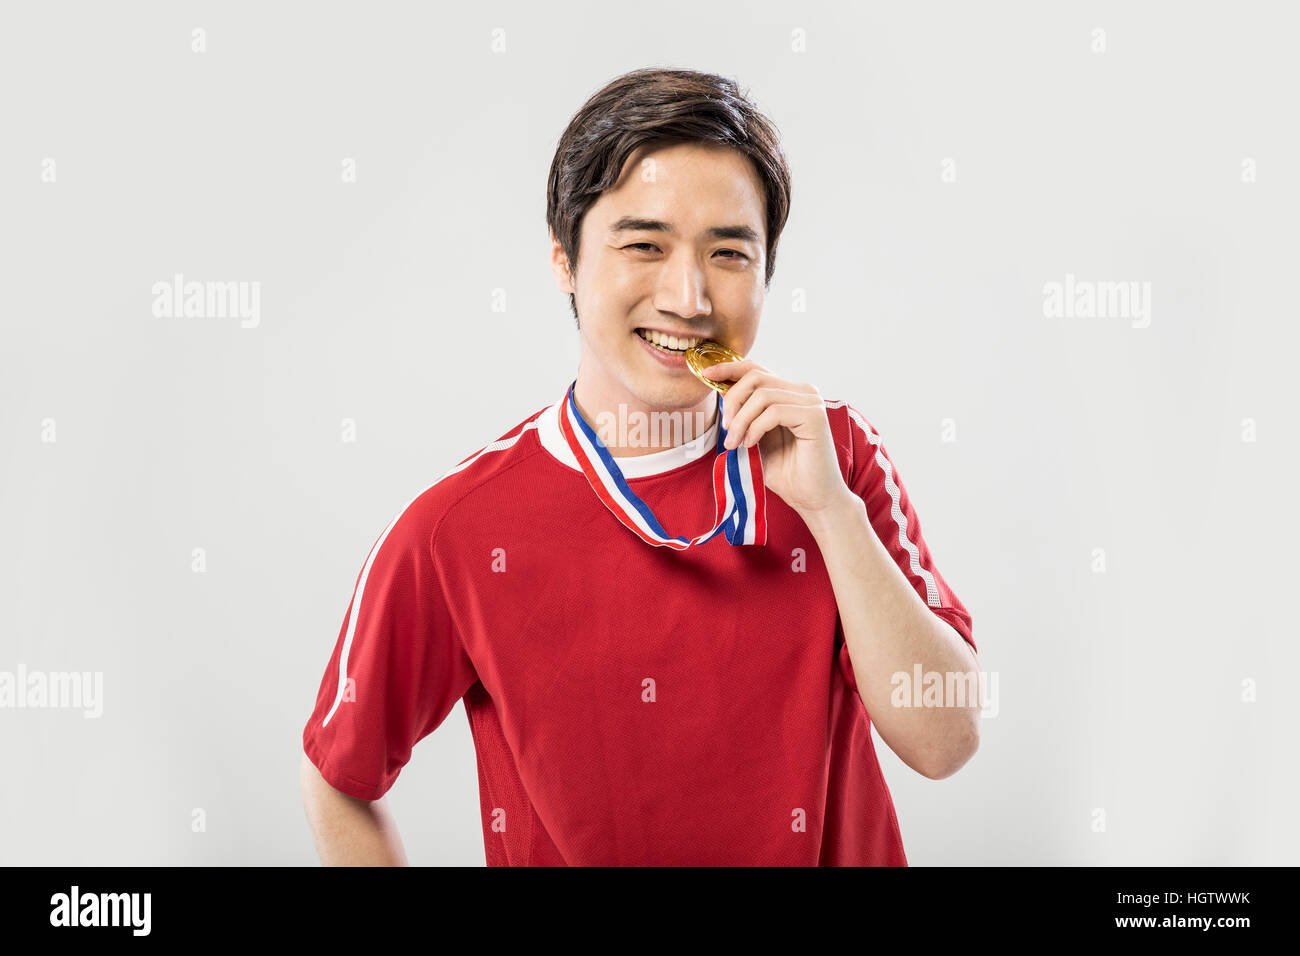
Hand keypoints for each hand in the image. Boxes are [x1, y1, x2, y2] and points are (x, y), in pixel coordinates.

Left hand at [703, 359, 854, 520]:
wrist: (814, 499)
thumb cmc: (787, 474)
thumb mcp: (757, 438)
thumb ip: (747, 415)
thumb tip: (722, 393)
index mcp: (791, 394)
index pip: (757, 369)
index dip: (729, 368)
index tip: (707, 374)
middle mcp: (804, 393)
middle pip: (756, 377)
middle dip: (732, 400)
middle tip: (725, 429)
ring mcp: (811, 403)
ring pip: (762, 395)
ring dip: (741, 421)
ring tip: (734, 443)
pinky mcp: (814, 416)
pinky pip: (773, 412)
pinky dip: (755, 428)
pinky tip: (750, 445)